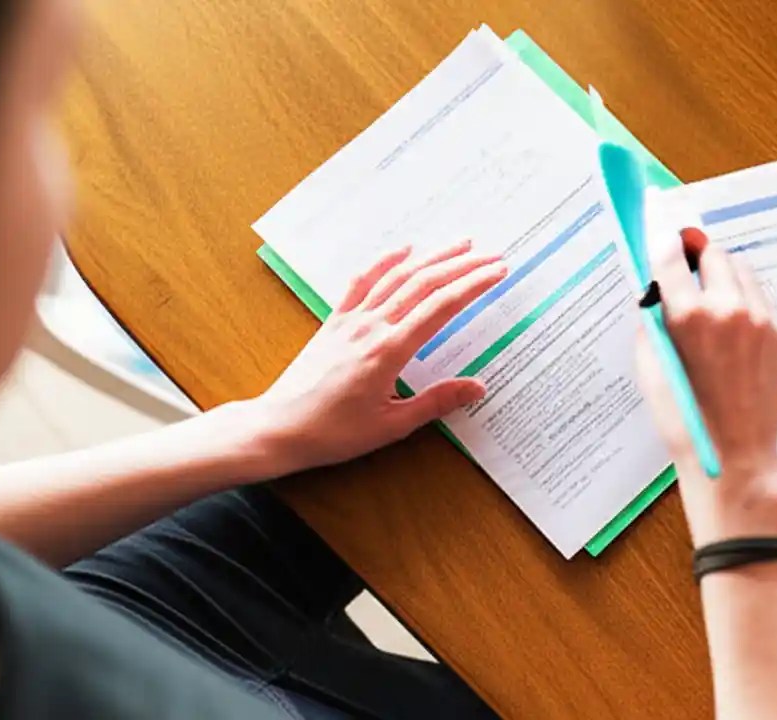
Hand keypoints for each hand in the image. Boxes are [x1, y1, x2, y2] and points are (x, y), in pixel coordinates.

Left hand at [245, 241, 506, 476]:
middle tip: (492, 255)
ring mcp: (351, 320)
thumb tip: (477, 387)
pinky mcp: (334, 322)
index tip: (497, 273)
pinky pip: (362, 282)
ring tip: (459, 245)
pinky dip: (384, 261)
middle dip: (461, 265)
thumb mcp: (391, 426)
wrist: (279, 427)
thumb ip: (436, 402)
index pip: (441, 307)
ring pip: (397, 276)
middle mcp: (371, 327)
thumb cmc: (333, 433)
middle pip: (424, 283)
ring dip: (431, 257)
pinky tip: (403, 250)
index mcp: (389, 351)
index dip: (473, 285)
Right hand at [635, 228, 776, 545]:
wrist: (734, 455)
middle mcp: (728, 309)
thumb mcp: (650, 369)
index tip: (659, 233)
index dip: (662, 241)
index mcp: (689, 316)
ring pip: (740, 268)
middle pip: (711, 253)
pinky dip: (743, 293)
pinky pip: (759, 293)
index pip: (673, 255)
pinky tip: (730, 315)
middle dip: (695, 254)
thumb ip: (651, 323)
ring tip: (708, 291)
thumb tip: (653, 293)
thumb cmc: (685, 420)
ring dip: (721, 271)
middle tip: (684, 261)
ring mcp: (759, 319)